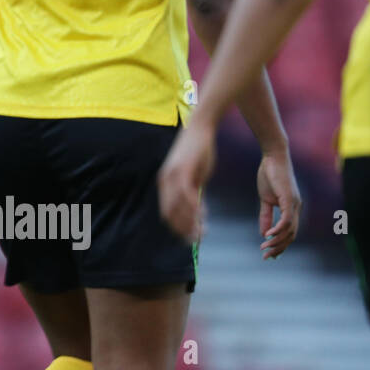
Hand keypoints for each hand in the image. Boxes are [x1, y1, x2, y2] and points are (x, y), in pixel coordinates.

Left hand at [158, 122, 215, 242]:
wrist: (200, 129)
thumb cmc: (199, 152)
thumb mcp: (195, 176)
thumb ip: (194, 193)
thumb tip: (198, 212)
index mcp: (165, 183)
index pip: (167, 212)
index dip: (178, 227)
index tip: (190, 237)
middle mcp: (165, 181)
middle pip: (170, 214)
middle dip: (183, 229)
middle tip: (196, 240)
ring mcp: (172, 176)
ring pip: (177, 207)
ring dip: (189, 223)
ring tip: (201, 233)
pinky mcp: (182, 171)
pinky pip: (186, 195)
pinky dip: (194, 209)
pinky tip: (204, 216)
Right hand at [257, 149, 300, 258]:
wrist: (272, 157)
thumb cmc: (269, 175)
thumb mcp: (265, 199)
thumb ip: (265, 216)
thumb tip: (264, 232)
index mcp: (291, 208)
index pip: (290, 232)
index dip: (280, 244)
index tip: (269, 254)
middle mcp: (296, 208)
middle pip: (291, 235)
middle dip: (279, 248)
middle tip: (266, 257)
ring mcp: (294, 204)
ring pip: (290, 230)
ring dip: (277, 242)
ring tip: (265, 248)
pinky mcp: (289, 199)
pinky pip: (286, 220)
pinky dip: (278, 229)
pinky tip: (268, 235)